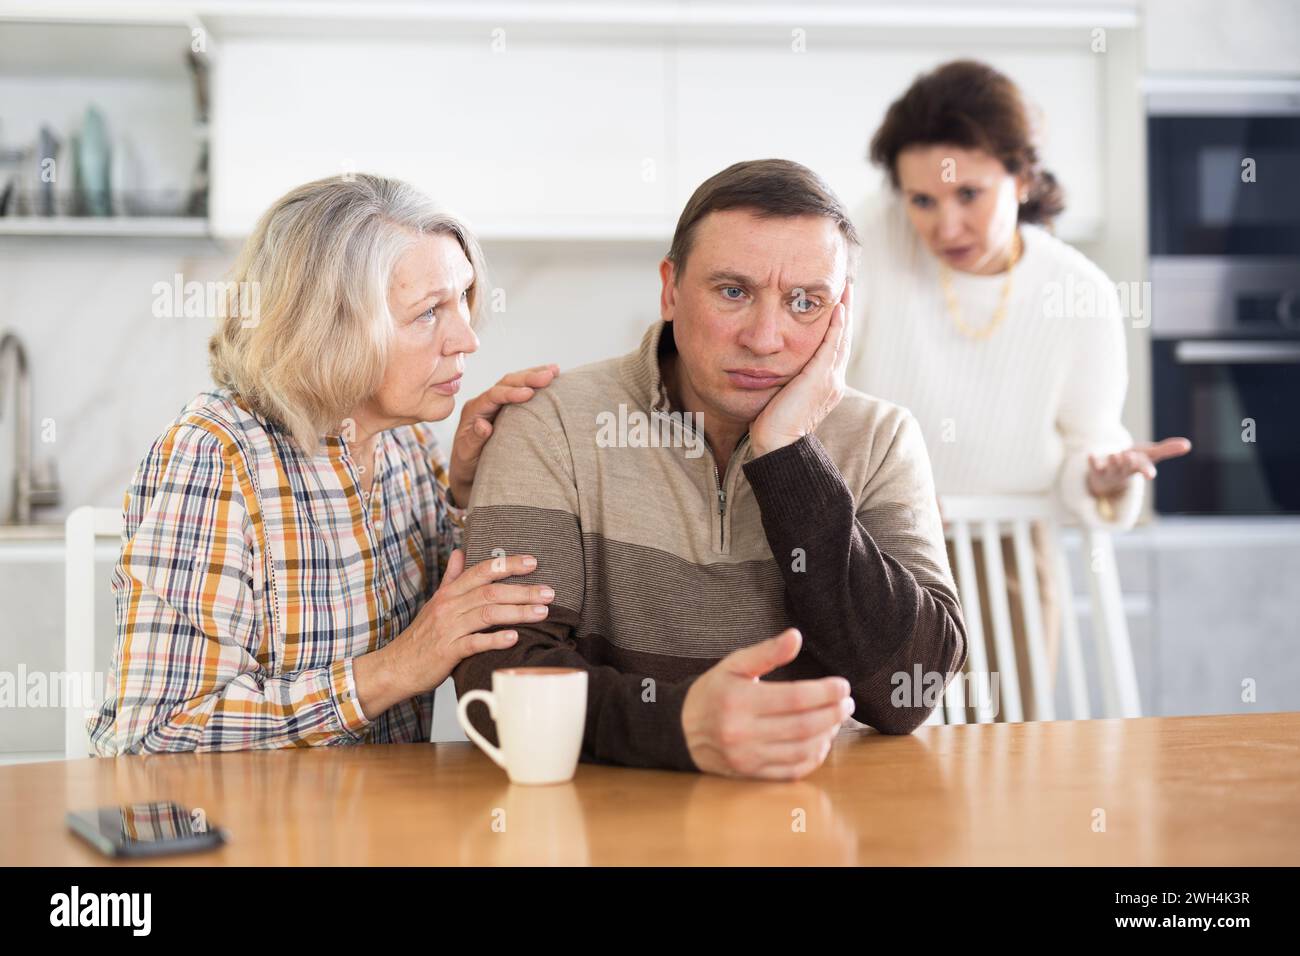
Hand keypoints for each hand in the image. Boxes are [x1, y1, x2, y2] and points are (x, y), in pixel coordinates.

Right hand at [354, 550, 553, 716]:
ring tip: (543, 612)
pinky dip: (495, 639)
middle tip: (550, 592)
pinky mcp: (448, 652)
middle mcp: (449, 606)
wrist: (397, 666)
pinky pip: (474, 643)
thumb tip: (459, 552)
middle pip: (491, 592)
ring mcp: (448, 628)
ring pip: (487, 614)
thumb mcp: (435, 602)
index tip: (533, 562)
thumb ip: (452, 578)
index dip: (508, 564)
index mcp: (449, 593)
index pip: (482, 571)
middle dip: (523, 590)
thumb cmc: (422, 636)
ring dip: (518, 612)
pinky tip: (514, 638)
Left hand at [448, 364, 559, 505]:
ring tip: (555, 370)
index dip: (511, 393)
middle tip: (549, 375)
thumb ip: (474, 440)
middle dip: (528, 377)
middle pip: (506, 383)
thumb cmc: (467, 463)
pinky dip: (535, 384)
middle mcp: (484, 402)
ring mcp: (495, 403)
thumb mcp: (467, 455)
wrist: (467, 468)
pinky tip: (551, 379)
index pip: (494, 395)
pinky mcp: (506, 407)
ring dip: (534, 375)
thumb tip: (482, 425)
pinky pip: (520, 390)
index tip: (530, 393)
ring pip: (514, 382)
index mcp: (473, 410)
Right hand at [681, 628, 853, 779]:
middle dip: (833, 714)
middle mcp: (742, 732)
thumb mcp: (733, 665)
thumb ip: (767, 653)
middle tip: (847, 703)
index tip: (843, 686)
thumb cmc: (712, 693)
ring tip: (836, 719)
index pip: (795, 697)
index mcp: (739, 701)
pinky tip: (821, 742)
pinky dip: (812, 758)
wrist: (680, 730)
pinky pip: (791, 771)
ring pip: (801, 750)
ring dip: (827, 735)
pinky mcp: (750, 775)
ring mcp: (746, 758)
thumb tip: (796, 636)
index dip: (825, 692)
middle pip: (803, 726)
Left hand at [750, 296, 851, 457]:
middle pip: (843, 338)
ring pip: (842, 338)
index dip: (836, 323)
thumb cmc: (772, 425)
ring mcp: (830, 379)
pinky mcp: (821, 378)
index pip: (834, 346)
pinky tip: (837, 308)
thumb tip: (770, 364)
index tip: (835, 302)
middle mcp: (833, 380)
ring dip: (845, 311)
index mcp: (825, 384)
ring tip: (846, 288)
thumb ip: (784, 377)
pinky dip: (836, 326)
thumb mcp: (781, 394)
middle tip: (846, 285)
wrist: (777, 444)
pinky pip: (832, 346)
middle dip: (845, 310)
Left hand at [1086, 436, 1191, 499]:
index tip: (1151, 475)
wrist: (1110, 479)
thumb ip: (1167, 450)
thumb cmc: (1132, 463)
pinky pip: (1093, 467)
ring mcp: (1110, 471)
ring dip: (1113, 462)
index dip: (1147, 471)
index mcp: (1137, 467)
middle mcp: (1124, 471)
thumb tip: (1188, 445)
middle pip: (1127, 468)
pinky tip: (1090, 454)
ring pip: (1112, 468)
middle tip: (1128, 457)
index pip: (1144, 469)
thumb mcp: (1149, 455)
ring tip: (1115, 455)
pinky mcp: (1096, 470)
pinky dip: (1092, 461)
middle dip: (1128, 463)